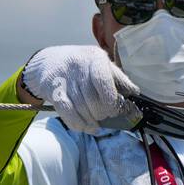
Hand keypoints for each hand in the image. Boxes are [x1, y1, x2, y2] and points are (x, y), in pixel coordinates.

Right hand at [21, 45, 139, 133]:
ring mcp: (64, 78)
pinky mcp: (52, 90)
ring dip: (90, 121)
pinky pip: (66, 112)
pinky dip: (77, 123)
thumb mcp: (100, 64)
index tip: (114, 109)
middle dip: (101, 112)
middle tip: (105, 116)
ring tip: (95, 124)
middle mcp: (78, 66)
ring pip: (80, 108)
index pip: (102, 79)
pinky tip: (83, 126)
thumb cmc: (81, 65)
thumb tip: (135, 92)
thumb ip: (117, 77)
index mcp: (94, 57)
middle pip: (92, 98)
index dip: (110, 98)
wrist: (48, 62)